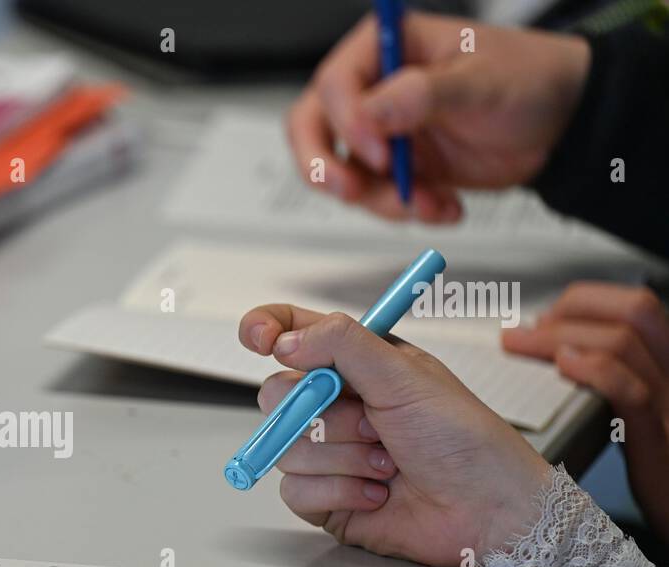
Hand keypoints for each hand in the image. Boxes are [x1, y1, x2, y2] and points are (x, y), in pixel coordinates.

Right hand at [239, 305, 552, 566]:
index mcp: (358, 364)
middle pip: (277, 395)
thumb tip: (287, 341)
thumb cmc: (467, 441)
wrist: (487, 510)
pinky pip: (294, 490)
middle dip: (323, 413)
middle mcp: (339, 405)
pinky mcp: (326, 497)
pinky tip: (377, 491)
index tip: (259, 341)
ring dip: (342, 457)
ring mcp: (330, 453)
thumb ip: (342, 345)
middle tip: (368, 419)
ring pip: (285, 447)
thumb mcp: (406, 376)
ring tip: (386, 461)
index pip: (293, 333)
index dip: (266, 330)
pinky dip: (339, 491)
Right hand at [287, 11, 589, 221]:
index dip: (348, 121)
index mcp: (387, 48)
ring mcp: (381, 133)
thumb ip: (423, 94)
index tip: (382, 151)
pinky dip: (407, 211)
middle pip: (311, 128)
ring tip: (428, 202)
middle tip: (351, 192)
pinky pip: (376, 199)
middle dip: (325, 168)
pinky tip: (445, 206)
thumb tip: (370, 112)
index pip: (335, 85)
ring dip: (380, 199)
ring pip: (342, 174)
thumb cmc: (529, 80)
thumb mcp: (481, 81)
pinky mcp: (395, 169)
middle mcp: (373, 89)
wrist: (562, 124)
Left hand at [504, 282, 668, 540]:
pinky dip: (593, 371)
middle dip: (569, 312)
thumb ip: (608, 380)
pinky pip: (632, 393)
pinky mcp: (659, 441)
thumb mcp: (634, 413)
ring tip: (520, 347)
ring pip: (625, 343)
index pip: (635, 307)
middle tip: (522, 334)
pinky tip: (562, 367)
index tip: (542, 320)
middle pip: (634, 311)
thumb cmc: (653, 467)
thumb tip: (557, 351)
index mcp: (665, 365)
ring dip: (560, 337)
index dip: (584, 303)